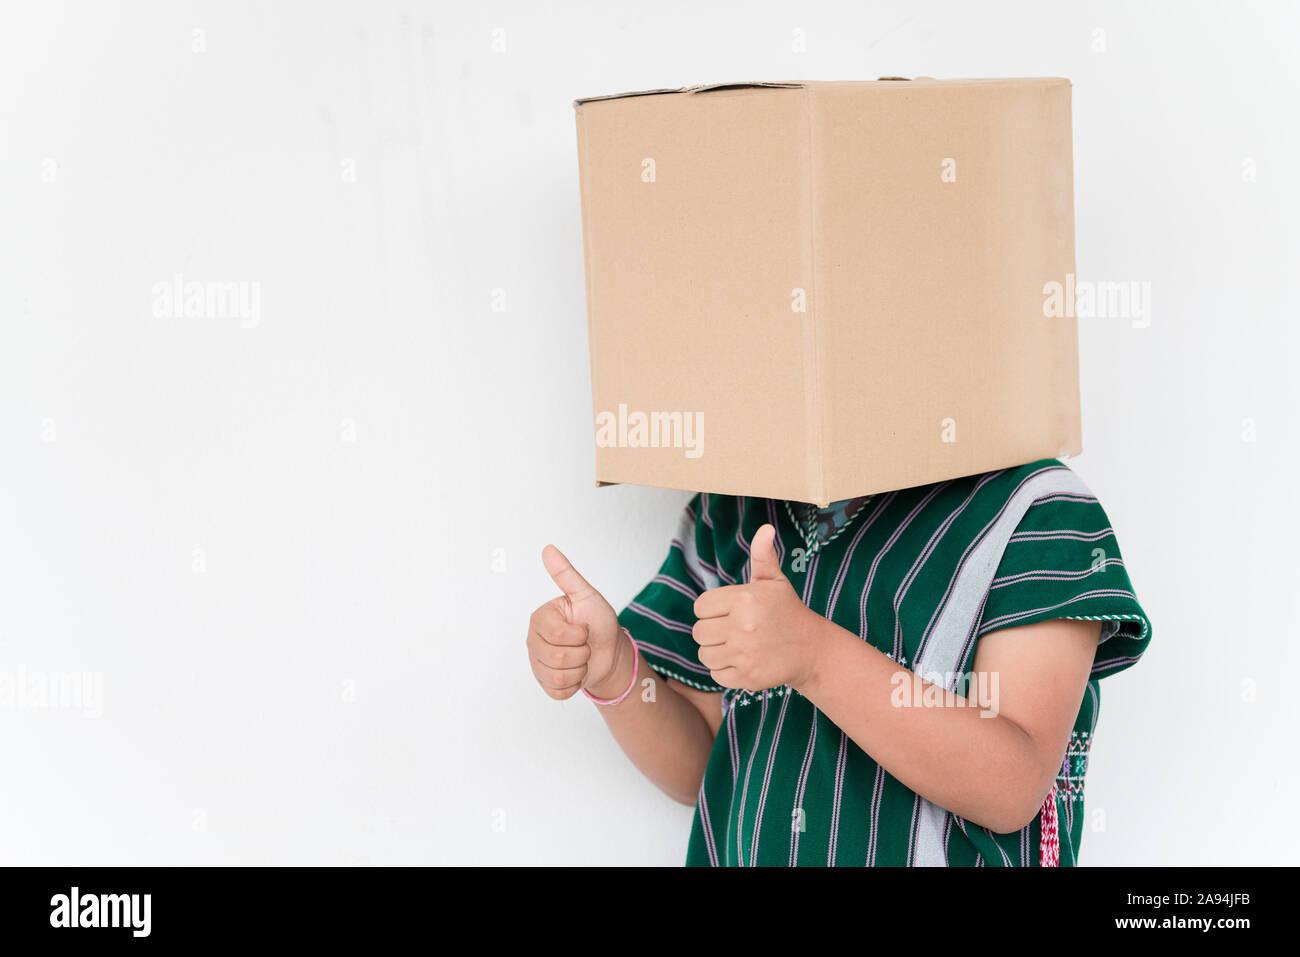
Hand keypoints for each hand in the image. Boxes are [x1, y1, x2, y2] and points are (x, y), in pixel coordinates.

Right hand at [527, 544, 630, 699]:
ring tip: (582, 657)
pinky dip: (575, 684)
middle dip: (582, 653)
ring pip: (558, 676)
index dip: (579, 635)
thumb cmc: (598, 621)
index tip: (583, 627)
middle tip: (584, 644)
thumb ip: (566, 575)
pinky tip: (577, 672)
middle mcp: (533, 640)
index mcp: (540, 618)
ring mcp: (537, 663)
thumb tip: (548, 549)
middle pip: (558, 658)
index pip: (558, 635)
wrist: (610, 651)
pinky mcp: (545, 683)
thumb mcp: (587, 596)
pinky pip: (557, 691)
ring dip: (580, 669)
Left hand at [691, 524, 822, 690]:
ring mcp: (745, 654)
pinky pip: (715, 674)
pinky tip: (742, 660)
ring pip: (704, 654)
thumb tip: (766, 528)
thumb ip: (763, 554)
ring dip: (716, 651)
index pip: (700, 607)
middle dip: (712, 630)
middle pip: (699, 631)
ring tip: (736, 645)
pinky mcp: (747, 677)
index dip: (712, 609)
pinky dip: (725, 670)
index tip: (729, 611)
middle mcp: (743, 626)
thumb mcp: (774, 580)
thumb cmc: (787, 610)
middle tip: (733, 629)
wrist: (811, 649)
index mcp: (744, 599)